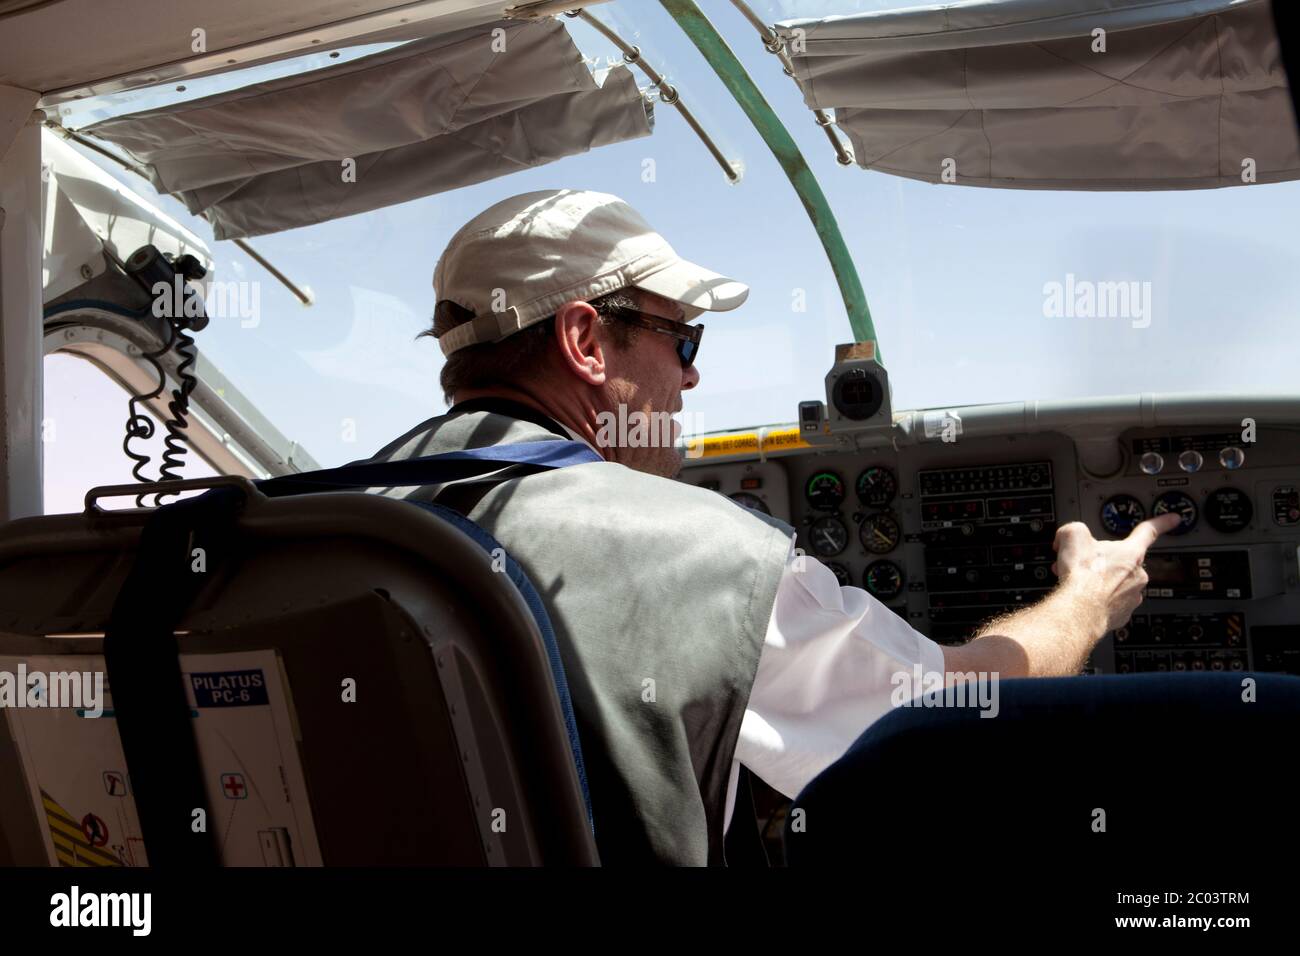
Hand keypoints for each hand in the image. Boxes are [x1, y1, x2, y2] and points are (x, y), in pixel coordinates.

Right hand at [1050, 512, 1183, 632]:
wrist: (1079, 611)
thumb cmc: (1081, 576)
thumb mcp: (1072, 536)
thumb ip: (1075, 529)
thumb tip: (1070, 536)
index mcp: (1130, 553)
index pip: (1148, 531)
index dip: (1161, 522)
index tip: (1174, 520)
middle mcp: (1137, 575)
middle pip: (1122, 561)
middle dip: (1103, 561)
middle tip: (1083, 564)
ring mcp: (1132, 598)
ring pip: (1115, 584)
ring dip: (1098, 581)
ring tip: (1077, 583)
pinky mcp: (1122, 616)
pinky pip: (1111, 603)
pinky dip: (1098, 600)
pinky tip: (1084, 599)